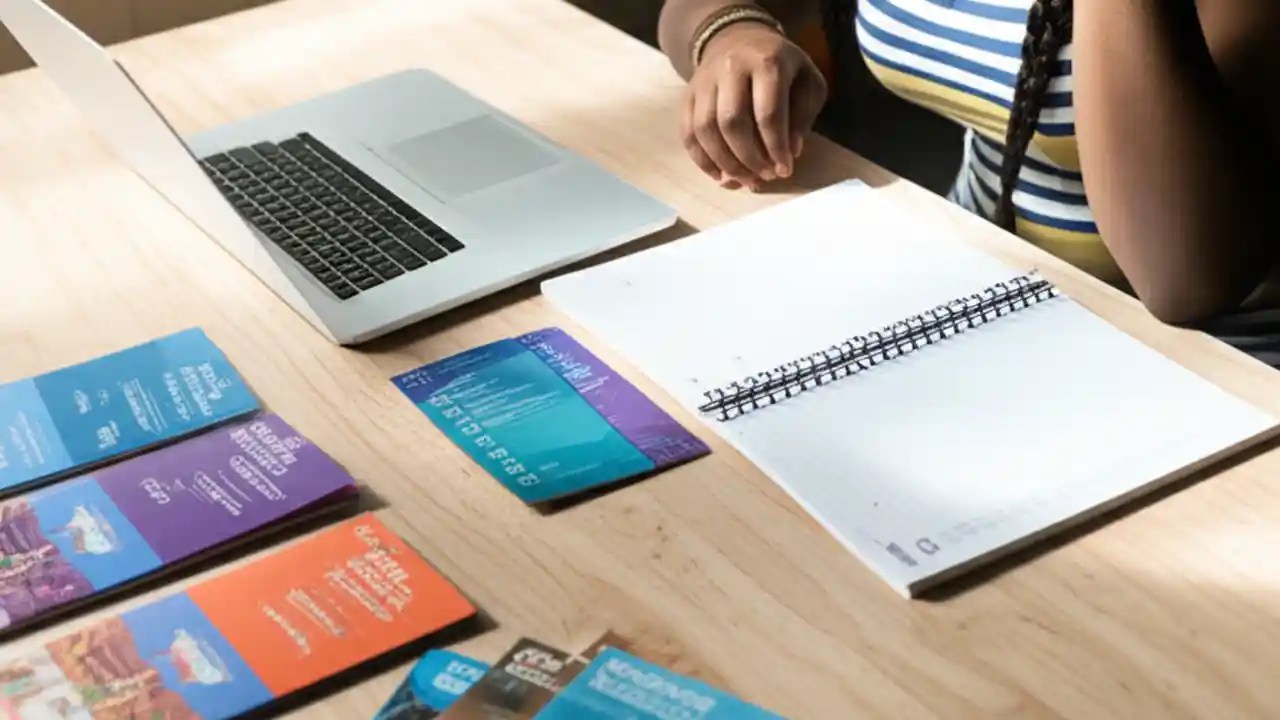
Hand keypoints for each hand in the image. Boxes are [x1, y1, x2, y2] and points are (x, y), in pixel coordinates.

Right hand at [682, 21, 827, 189]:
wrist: (738, 39)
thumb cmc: (780, 66)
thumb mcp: (807, 81)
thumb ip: (803, 114)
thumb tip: (791, 151)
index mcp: (767, 62)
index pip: (768, 113)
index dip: (776, 148)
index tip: (784, 170)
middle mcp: (730, 68)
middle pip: (732, 123)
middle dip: (749, 158)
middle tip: (764, 177)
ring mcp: (704, 81)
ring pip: (705, 130)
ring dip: (725, 163)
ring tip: (744, 180)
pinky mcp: (688, 95)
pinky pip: (688, 133)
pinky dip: (702, 160)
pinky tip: (720, 176)